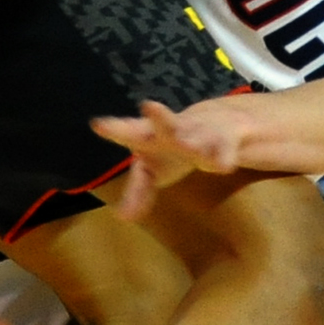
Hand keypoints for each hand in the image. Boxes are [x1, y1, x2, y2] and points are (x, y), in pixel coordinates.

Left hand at [91, 98, 247, 219]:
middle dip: (159, 116)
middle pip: (166, 123)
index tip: (98, 124)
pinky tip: (222, 167)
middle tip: (148, 105)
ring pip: (197, 137)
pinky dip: (223, 158)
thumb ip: (138, 193)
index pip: (130, 130)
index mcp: (151, 136)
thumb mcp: (153, 171)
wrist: (218, 124)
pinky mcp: (225, 142)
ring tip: (188, 146)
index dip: (115, 129)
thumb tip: (121, 219)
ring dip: (193, 141)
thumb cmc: (172, 151)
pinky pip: (224, 151)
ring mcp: (201, 134)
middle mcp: (175, 131)